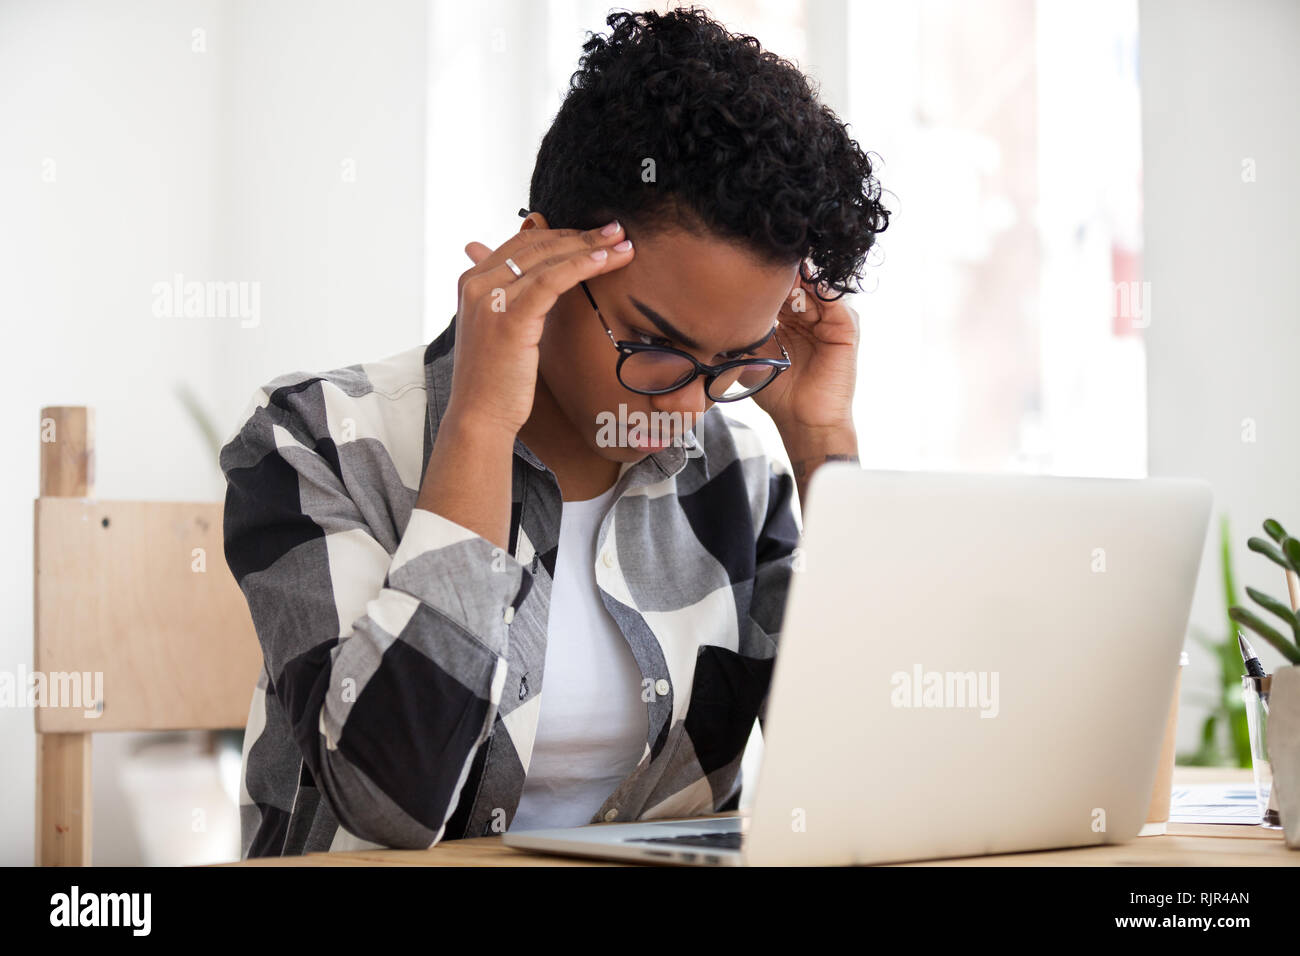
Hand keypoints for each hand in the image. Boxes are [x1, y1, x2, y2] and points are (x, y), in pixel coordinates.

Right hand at [449, 219, 634, 437]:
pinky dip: (581, 266)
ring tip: (623, 243)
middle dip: (582, 235)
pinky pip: (551, 281)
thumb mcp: (499, 330)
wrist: (480, 416)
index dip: (563, 233)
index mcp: (471, 281)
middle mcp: (476, 283)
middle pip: (537, 244)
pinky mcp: (510, 318)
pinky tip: (606, 261)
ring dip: (591, 247)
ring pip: (548, 258)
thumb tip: (535, 279)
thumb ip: (510, 298)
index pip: (523, 243)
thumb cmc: (496, 379)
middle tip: (618, 230)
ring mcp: (490, 299)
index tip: (596, 234)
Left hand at [750, 267, 859, 434]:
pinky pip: (834, 302)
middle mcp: (810, 316)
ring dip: (798, 278)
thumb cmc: (778, 392)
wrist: (803, 419)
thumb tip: (718, 305)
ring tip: (781, 271)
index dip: (762, 279)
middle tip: (762, 260)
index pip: (777, 289)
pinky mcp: (846, 328)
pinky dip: (820, 290)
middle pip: (796, 283)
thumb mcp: (754, 354)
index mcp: (788, 320)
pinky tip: (805, 283)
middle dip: (780, 274)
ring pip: (813, 288)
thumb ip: (746, 329)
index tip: (744, 266)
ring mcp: (829, 320)